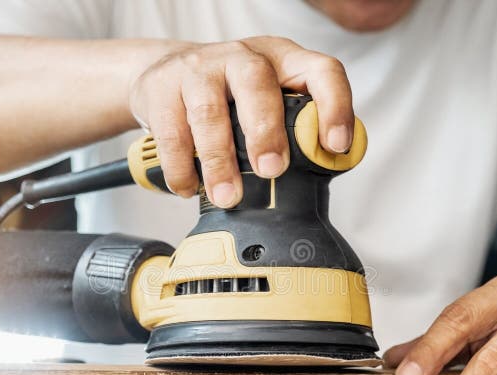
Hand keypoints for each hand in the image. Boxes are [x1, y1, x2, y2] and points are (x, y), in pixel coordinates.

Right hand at [128, 37, 353, 207]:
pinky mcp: (161, 87)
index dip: (334, 106)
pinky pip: (171, 132)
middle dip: (265, 130)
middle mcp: (241, 56)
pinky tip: (189, 187)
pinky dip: (180, 167)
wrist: (165, 74)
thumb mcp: (268, 102)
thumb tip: (324, 169)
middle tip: (271, 170)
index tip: (335, 146)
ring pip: (209, 111)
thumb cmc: (229, 97)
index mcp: (282, 60)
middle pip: (257, 83)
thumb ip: (294, 128)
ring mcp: (199, 68)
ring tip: (227, 197)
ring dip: (219, 160)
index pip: (321, 71)